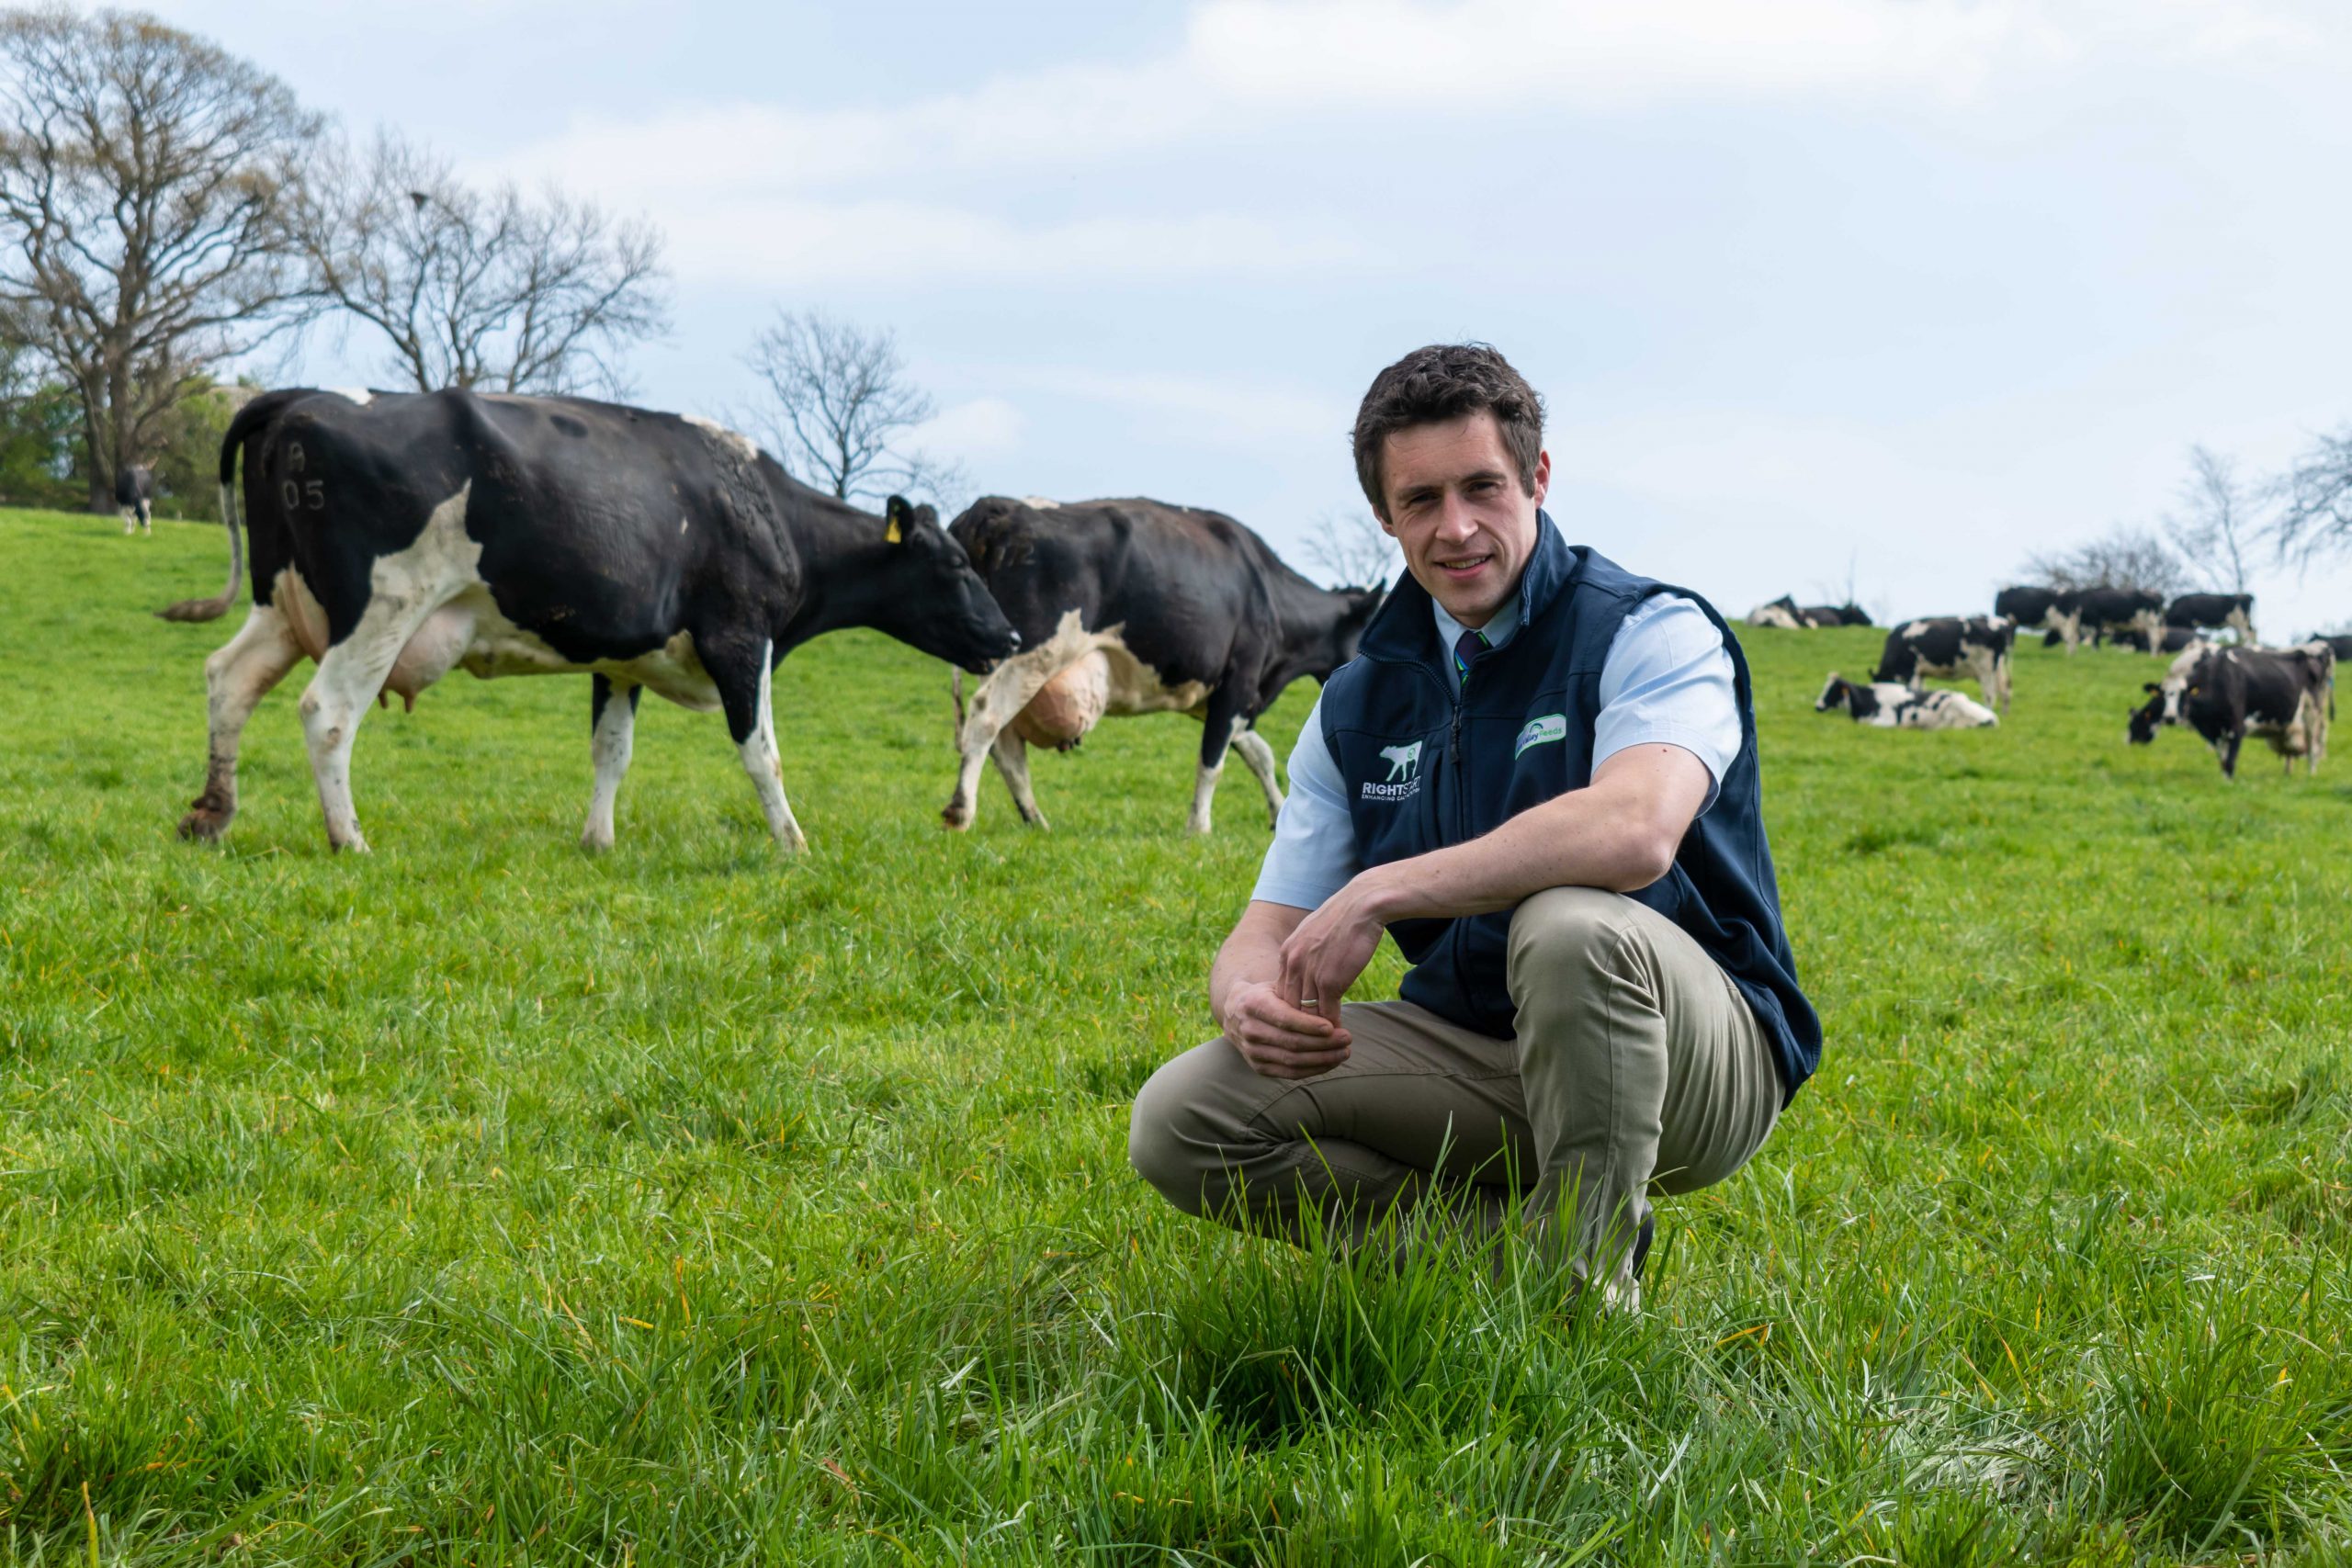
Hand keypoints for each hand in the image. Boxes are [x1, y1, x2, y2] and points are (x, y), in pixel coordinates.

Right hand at [1221, 979, 1353, 1079]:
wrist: (1235, 1012)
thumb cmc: (1266, 995)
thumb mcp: (1276, 986)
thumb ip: (1298, 993)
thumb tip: (1331, 999)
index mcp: (1253, 1005)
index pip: (1284, 1019)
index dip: (1309, 1025)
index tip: (1333, 1027)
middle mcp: (1249, 1030)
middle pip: (1291, 1042)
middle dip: (1323, 1043)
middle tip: (1347, 1039)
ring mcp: (1252, 1051)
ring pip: (1292, 1060)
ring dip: (1322, 1059)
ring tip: (1344, 1052)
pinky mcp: (1258, 1068)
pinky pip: (1289, 1073)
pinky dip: (1313, 1070)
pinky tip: (1331, 1063)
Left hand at [1275, 875, 1389, 1034]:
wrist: (1363, 905)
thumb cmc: (1344, 918)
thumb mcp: (1313, 933)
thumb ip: (1305, 953)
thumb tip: (1307, 967)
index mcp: (1287, 952)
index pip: (1281, 990)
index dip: (1291, 1008)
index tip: (1299, 1021)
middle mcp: (1292, 963)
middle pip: (1289, 1006)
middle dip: (1298, 1025)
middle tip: (1308, 1041)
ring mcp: (1310, 974)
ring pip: (1306, 1014)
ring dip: (1315, 1032)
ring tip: (1324, 1044)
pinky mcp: (1330, 982)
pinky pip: (1326, 1015)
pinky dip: (1331, 1028)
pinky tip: (1339, 1035)